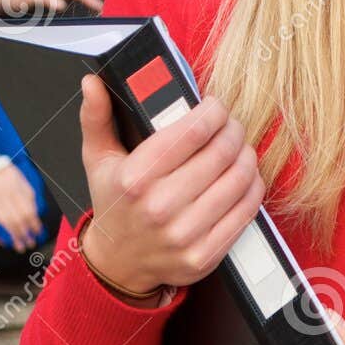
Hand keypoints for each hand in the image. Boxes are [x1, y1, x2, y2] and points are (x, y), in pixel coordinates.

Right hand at [0, 164, 42, 251]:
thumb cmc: (2, 172)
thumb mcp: (19, 178)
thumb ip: (27, 194)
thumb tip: (36, 213)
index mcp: (16, 186)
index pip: (28, 209)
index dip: (34, 223)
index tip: (38, 233)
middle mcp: (5, 193)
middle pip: (18, 218)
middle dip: (25, 234)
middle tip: (29, 244)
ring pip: (5, 222)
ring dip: (14, 236)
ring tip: (19, 246)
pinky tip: (2, 240)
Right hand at [76, 74, 263, 295]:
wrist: (118, 262)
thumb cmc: (113, 202)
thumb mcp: (97, 158)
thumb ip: (96, 116)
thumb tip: (92, 82)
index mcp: (135, 178)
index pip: (193, 131)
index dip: (214, 111)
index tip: (216, 105)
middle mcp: (160, 207)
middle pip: (221, 152)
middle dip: (233, 130)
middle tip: (230, 125)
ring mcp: (185, 235)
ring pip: (239, 179)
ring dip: (246, 155)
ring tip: (239, 148)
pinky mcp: (205, 255)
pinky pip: (246, 211)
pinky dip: (252, 187)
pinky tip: (245, 176)